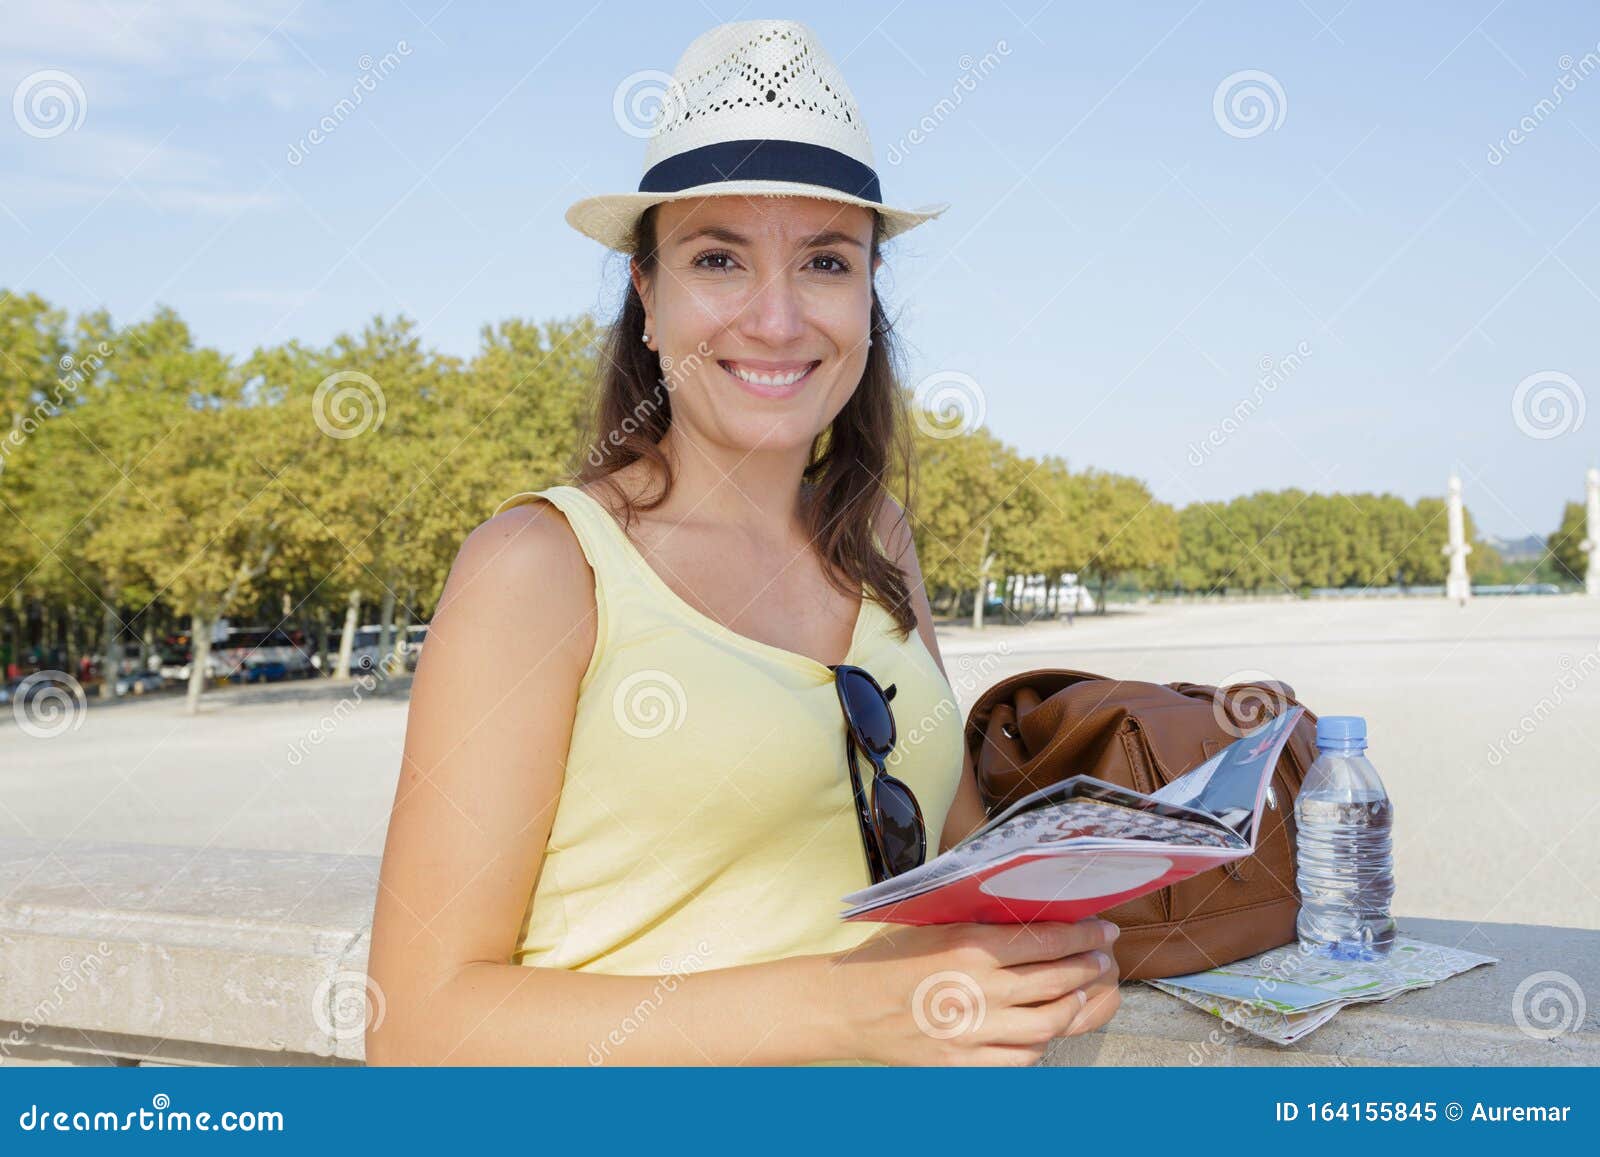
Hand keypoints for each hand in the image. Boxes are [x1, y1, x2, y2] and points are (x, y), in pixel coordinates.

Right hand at [823, 918, 1122, 1065]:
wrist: (847, 1006)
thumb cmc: (888, 957)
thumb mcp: (935, 924)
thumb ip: (982, 921)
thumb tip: (1034, 910)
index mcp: (969, 947)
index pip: (1047, 942)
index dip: (1084, 936)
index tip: (1102, 930)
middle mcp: (978, 990)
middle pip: (1057, 980)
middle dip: (1089, 967)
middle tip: (1102, 957)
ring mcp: (973, 1032)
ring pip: (1049, 1023)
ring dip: (1075, 1005)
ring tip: (1082, 991)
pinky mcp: (965, 1063)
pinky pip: (1021, 1057)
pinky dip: (1041, 1042)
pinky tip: (1045, 1027)